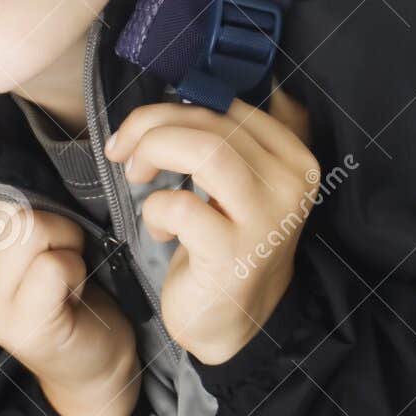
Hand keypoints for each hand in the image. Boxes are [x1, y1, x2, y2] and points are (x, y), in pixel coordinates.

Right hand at [0, 192, 139, 415]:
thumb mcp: (0, 253)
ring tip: (60, 275)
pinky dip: (75, 269)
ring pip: (33, 231)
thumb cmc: (44, 294)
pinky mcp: (25, 323)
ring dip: (66, 245)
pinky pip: (54, 263)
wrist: (82, 359)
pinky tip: (69, 295)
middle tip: (50, 261)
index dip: (19, 208)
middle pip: (9, 212)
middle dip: (49, 225)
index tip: (28, 246)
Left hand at [103, 79, 319, 363]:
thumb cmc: (225, 244)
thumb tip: (179, 92)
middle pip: (214, 123)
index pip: (230, 106)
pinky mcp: (236, 253)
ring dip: (154, 152)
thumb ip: (220, 138)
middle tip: (123, 150)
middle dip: (153, 125)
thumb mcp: (234, 184)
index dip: (174, 106)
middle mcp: (291, 183)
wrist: (234, 322)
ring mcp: (267, 219)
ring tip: (135, 174)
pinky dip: (154, 210)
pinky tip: (157, 229)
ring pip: (206, 151)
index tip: (140, 127)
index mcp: (293, 156)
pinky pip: (181, 206)